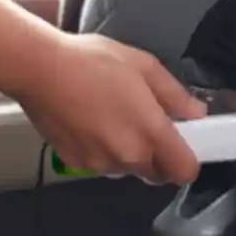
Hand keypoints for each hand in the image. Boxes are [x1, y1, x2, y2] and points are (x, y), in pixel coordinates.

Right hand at [16, 33, 206, 184]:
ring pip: (127, 169)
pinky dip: (102, 150)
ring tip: (115, 118)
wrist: (39, 70)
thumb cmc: (93, 62)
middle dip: (159, 156)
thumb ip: (175, 94)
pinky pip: (101, 165)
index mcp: (150, 133)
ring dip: (129, 153)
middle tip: (149, 125)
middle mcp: (127, 156)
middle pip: (156, 173)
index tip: (184, 144)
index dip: (188, 161)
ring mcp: (100, 164)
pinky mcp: (76, 164)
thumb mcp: (144, 66)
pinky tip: (92, 122)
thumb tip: (195, 112)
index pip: (184, 171)